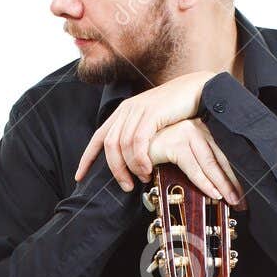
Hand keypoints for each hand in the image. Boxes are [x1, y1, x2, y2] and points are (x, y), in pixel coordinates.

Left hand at [74, 72, 208, 189]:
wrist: (198, 90)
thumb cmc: (178, 110)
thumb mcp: (152, 123)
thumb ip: (139, 136)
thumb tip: (133, 160)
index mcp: (123, 113)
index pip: (98, 138)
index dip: (87, 159)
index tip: (79, 177)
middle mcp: (126, 110)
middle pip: (109, 146)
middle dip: (115, 170)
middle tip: (127, 186)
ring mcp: (138, 110)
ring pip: (122, 146)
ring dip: (131, 167)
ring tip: (142, 179)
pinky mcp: (151, 113)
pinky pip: (138, 142)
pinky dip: (140, 159)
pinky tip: (147, 170)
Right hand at [145, 118, 246, 207]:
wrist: (130, 141)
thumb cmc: (150, 150)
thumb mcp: (176, 155)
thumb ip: (191, 163)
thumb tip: (209, 185)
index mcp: (199, 131)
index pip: (220, 156)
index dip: (231, 177)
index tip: (239, 195)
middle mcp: (196, 129)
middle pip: (219, 159)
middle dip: (231, 183)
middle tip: (240, 202)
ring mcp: (187, 133)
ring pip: (210, 163)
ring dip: (221, 185)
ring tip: (229, 200)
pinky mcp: (176, 142)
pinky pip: (194, 166)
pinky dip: (204, 182)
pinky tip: (212, 193)